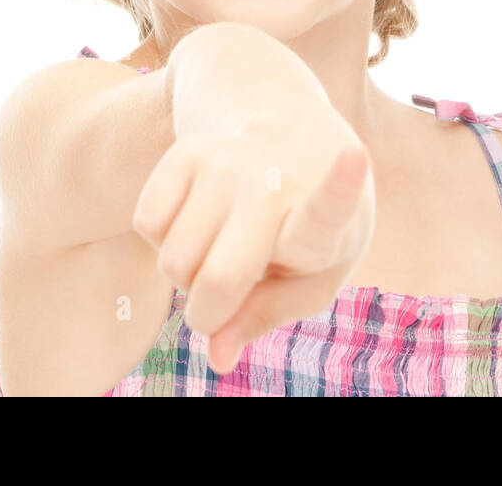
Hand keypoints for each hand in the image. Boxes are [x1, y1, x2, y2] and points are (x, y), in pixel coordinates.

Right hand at [130, 107, 374, 375]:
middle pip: (220, 279)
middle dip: (208, 313)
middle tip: (226, 299)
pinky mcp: (188, 150)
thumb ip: (265, 317)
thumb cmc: (302, 230)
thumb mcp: (307, 280)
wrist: (294, 143)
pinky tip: (196, 223)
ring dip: (185, 277)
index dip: (339, 187)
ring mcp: (228, 162)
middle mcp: (274, 183)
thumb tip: (218, 358)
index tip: (354, 157)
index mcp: (324, 223)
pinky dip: (162, 242)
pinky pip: (147, 225)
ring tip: (216, 251)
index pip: (326, 211)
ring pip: (172, 261)